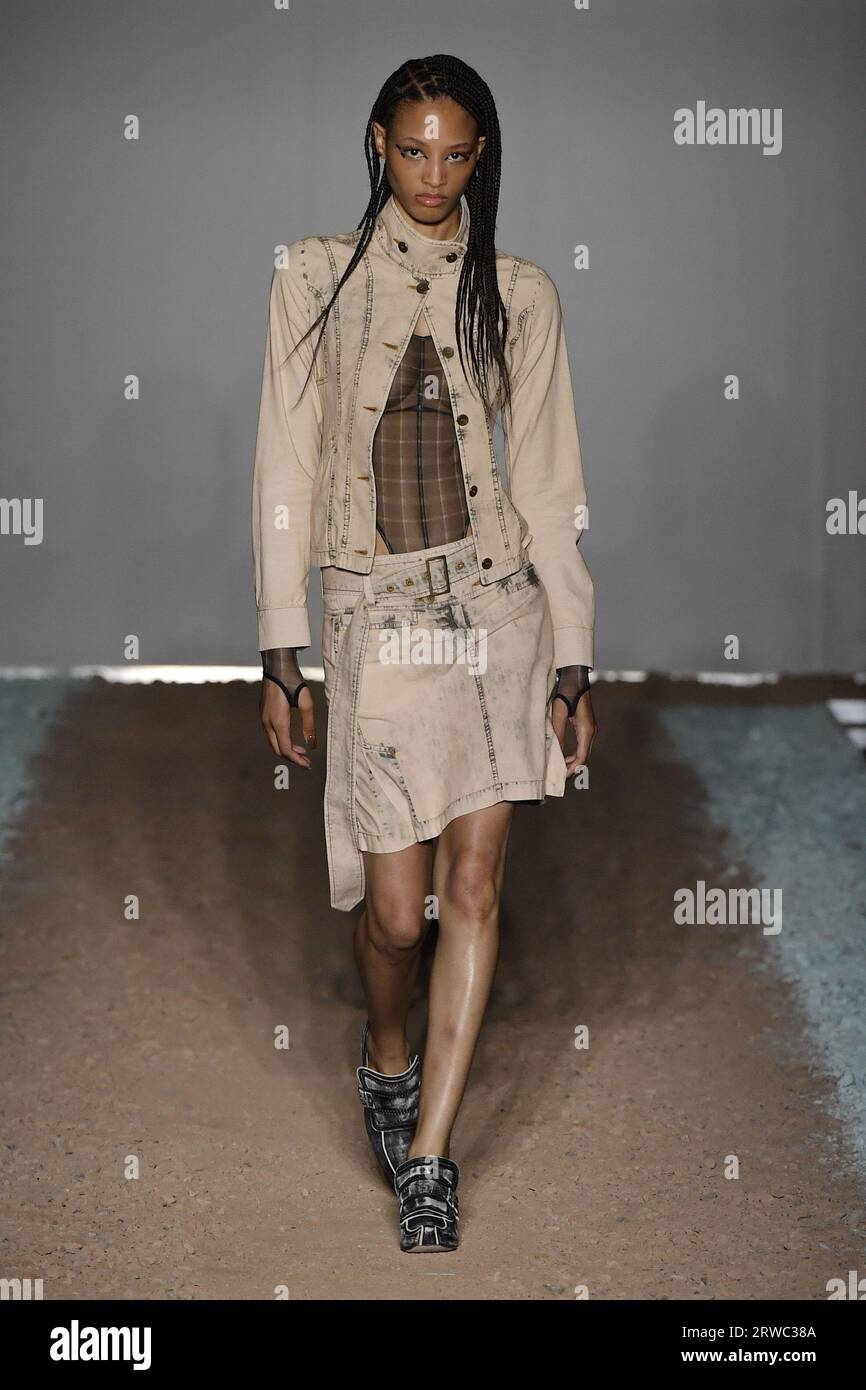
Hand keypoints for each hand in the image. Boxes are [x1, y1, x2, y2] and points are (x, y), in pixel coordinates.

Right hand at [259, 648, 316, 768]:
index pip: (285, 749)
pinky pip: (271, 734)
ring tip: (301, 751)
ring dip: (286, 750)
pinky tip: (291, 739)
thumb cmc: (293, 681)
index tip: (308, 765)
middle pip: (277, 749)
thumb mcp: (306, 703)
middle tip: (306, 762)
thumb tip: (312, 745)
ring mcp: (263, 718)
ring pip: (273, 743)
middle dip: (292, 758)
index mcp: (278, 721)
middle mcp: (267, 722)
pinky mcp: (263, 714)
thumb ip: (309, 725)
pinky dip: (281, 741)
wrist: (277, 666)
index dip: (296, 760)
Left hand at [551, 683, 596, 775]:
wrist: (575, 679)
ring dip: (573, 763)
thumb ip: (557, 732)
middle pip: (584, 757)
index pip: (581, 757)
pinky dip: (574, 754)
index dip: (571, 769)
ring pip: (584, 752)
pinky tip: (564, 757)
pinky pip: (583, 746)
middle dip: (572, 769)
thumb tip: (554, 751)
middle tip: (558, 778)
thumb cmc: (566, 694)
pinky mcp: (587, 727)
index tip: (561, 776)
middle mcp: (591, 732)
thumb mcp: (558, 714)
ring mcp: (591, 729)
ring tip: (560, 770)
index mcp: (586, 730)